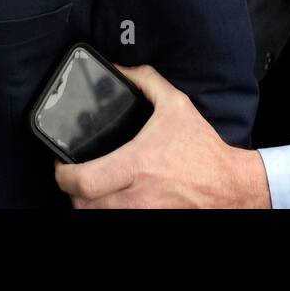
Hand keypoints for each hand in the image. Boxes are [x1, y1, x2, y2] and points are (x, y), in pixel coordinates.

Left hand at [53, 64, 271, 208]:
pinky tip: (110, 199)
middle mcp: (136, 195)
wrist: (227, 184)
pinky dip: (106, 211)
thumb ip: (146, 81)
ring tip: (89, 186)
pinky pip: (116, 222)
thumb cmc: (201, 148)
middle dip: (71, 191)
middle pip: (82, 205)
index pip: (82, 181)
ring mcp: (142, 213)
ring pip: (95, 217)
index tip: (61, 163)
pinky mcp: (150, 222)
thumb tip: (120, 68)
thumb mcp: (176, 104)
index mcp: (136, 164)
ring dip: (87, 204)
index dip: (62, 174)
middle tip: (72, 174)